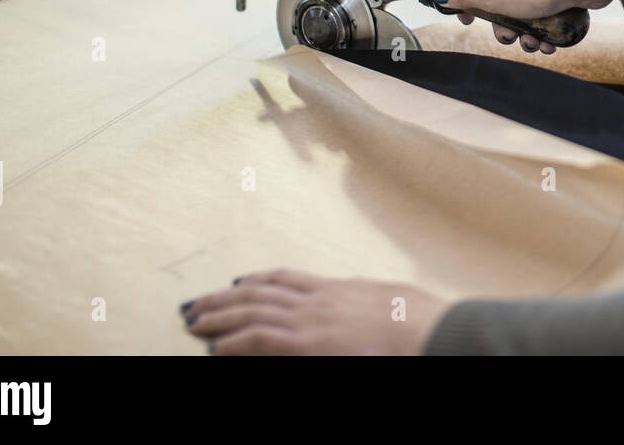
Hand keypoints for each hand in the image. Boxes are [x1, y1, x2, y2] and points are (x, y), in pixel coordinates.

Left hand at [180, 270, 451, 354]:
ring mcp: (312, 319)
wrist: (431, 330)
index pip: (288, 278)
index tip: (238, 281)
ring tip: (192, 319)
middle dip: (225, 297)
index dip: (259, 280)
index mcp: (339, 288)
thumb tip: (372, 301)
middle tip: (197, 302)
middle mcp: (319, 299)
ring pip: (252, 309)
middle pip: (260, 291)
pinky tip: (214, 345)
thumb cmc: (423, 321)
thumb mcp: (395, 300)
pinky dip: (233, 340)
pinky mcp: (309, 344)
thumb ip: (371, 300)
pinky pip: (260, 336)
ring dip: (218, 315)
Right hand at [439, 0, 614, 53]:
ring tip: (535, 43)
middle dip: (502, 28)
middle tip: (510, 36)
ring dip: (525, 35)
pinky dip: (543, 31)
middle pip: (495, 4)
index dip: (465, 1)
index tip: (469, 20)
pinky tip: (550, 42)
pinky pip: (541, 16)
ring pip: (520, 14)